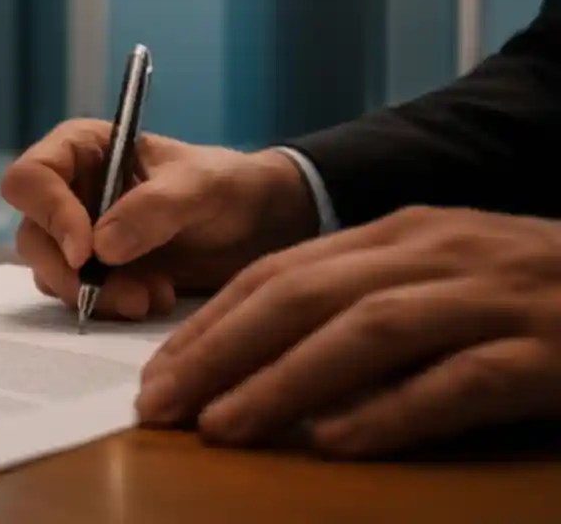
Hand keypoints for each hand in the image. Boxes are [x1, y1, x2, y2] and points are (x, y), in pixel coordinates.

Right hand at [0, 119, 320, 319]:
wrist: (257, 226)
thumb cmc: (228, 185)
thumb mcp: (201, 188)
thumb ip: (154, 209)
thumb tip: (100, 247)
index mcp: (82, 149)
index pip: (30, 178)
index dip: (49, 214)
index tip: (86, 251)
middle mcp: (68, 190)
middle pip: (32, 234)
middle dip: (73, 272)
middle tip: (127, 295)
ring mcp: (77, 233)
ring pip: (51, 272)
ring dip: (96, 294)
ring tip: (154, 297)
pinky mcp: (93, 271)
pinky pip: (77, 295)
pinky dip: (111, 305)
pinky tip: (157, 298)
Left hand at [137, 206, 560, 457]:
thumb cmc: (526, 290)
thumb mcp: (434, 277)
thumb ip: (356, 306)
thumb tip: (259, 366)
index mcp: (397, 235)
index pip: (278, 272)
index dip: (210, 325)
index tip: (158, 374)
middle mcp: (434, 254)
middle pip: (305, 296)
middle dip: (221, 351)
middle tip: (161, 404)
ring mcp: (490, 298)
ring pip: (368, 332)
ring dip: (284, 380)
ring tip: (222, 426)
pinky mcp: (545, 352)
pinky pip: (459, 382)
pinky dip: (392, 411)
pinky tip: (337, 444)